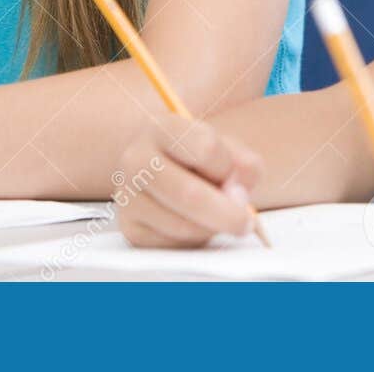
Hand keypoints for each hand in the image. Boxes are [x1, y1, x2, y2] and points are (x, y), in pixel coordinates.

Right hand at [113, 113, 263, 247]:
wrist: (153, 167)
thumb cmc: (194, 157)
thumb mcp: (223, 148)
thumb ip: (242, 164)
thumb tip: (238, 195)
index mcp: (162, 128)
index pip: (206, 149)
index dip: (227, 168)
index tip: (233, 177)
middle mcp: (136, 159)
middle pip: (189, 194)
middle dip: (226, 214)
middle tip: (246, 223)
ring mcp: (128, 196)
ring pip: (182, 225)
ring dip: (210, 228)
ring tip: (216, 217)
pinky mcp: (130, 228)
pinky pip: (173, 245)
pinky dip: (193, 241)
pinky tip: (195, 225)